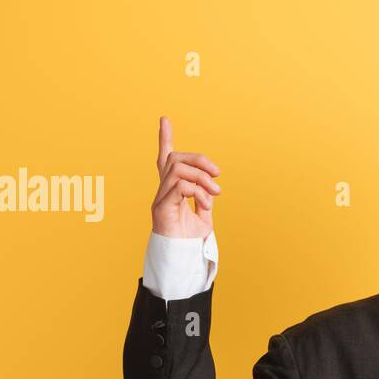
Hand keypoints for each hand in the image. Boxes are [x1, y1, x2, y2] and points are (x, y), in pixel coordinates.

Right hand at [151, 115, 220, 238]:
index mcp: (173, 190)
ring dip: (202, 178)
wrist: (182, 259)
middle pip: (174, 159)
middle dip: (199, 160)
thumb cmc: (189, 241)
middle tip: (218, 175)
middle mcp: (163, 191)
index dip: (164, 139)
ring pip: (177, 170)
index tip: (165, 119)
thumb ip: (205, 198)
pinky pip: (179, 186)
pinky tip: (207, 204)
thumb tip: (211, 185)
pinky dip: (198, 191)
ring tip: (215, 193)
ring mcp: (160, 198)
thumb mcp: (204, 216)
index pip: (165, 159)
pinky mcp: (161, 208)